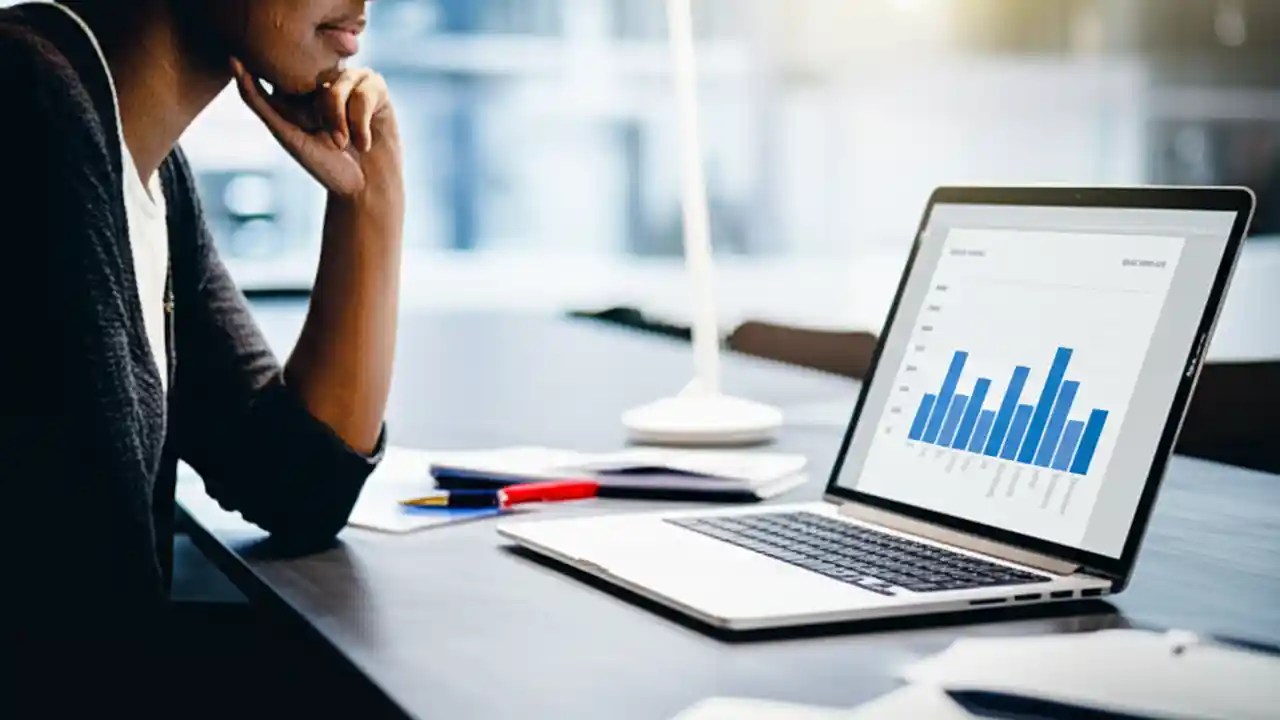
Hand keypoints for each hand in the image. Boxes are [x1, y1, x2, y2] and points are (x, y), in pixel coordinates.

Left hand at [231, 58, 400, 198]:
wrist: (364, 190)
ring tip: (343, 144)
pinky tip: (364, 143)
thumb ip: (257, 98)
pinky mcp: (377, 89)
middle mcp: (327, 79)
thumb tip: (233, 59)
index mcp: (300, 87)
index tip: (305, 128)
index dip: (292, 99)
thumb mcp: (284, 132)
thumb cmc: (324, 165)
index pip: (287, 70)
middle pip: (313, 76)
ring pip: (340, 82)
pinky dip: (361, 121)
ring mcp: (353, 81)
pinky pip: (366, 90)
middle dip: (319, 114)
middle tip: (330, 144)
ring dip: (341, 119)